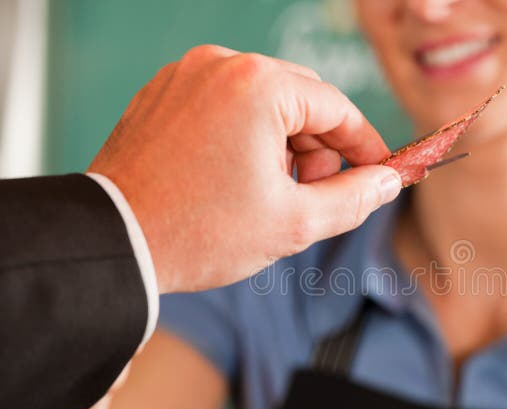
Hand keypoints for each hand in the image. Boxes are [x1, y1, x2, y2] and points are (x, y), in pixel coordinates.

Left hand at [88, 45, 400, 293]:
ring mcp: (186, 75)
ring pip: (263, 102)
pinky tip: (233, 179)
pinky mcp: (163, 93)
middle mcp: (221, 64)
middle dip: (317, 150)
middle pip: (301, 101)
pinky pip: (225, 105)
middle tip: (310, 196)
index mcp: (257, 86)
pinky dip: (244, 137)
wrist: (114, 243)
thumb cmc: (200, 233)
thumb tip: (389, 182)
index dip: (365, 145)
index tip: (379, 173)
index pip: (337, 108)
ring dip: (281, 145)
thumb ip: (354, 198)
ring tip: (266, 193)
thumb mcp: (293, 223)